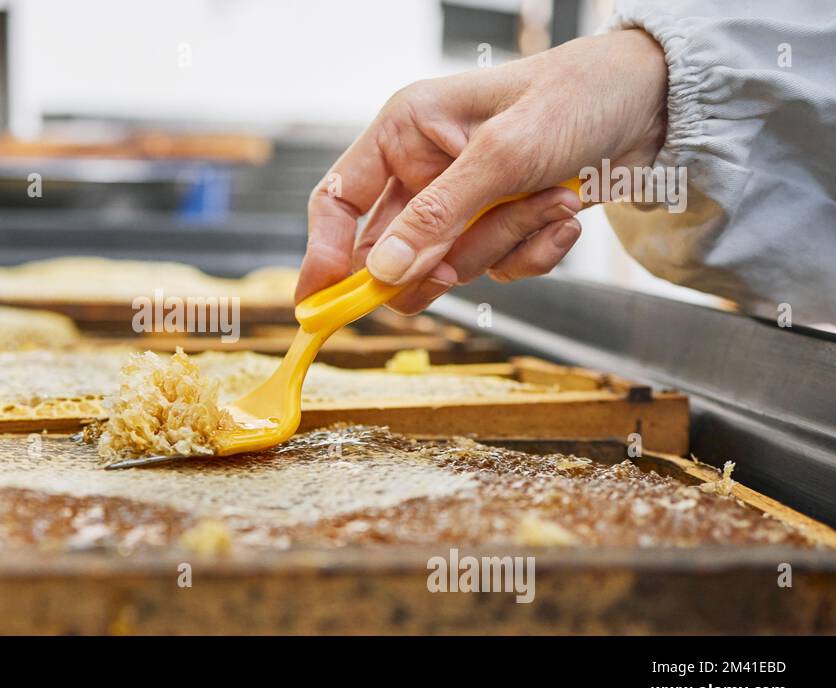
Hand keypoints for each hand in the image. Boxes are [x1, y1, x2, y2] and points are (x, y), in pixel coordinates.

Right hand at [296, 29, 667, 312]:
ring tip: (548, 200)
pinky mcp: (499, 225)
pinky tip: (564, 214)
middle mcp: (425, 168)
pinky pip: (496, 268)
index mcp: (405, 131)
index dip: (323, 253)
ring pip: (450, 264)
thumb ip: (439, 216)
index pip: (339, 201)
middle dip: (439, 256)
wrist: (657, 104)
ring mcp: (462, 203)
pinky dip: (533, 251)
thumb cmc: (576, 98)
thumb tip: (384, 272)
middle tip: (457, 263)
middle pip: (393, 248)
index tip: (317, 302)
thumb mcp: (503, 155)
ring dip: (503, 243)